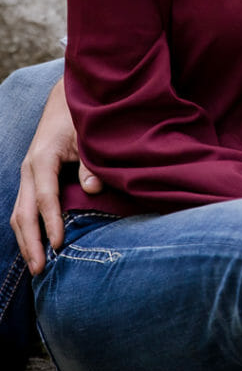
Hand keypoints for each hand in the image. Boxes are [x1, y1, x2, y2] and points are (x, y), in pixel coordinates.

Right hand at [10, 78, 102, 274]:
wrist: (65, 101)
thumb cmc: (79, 118)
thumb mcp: (87, 137)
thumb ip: (89, 163)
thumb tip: (93, 189)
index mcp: (42, 159)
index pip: (45, 197)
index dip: (51, 222)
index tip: (58, 245)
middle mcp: (29, 169)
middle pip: (23, 212)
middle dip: (31, 242)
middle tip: (40, 269)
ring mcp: (27, 174)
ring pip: (19, 213)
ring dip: (26, 241)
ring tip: (36, 266)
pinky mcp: (31, 178)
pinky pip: (24, 208)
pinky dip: (27, 229)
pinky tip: (36, 246)